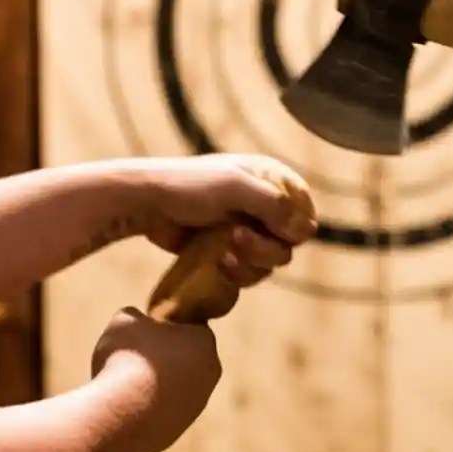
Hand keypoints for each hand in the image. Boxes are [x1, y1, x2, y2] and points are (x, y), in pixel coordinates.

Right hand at [90, 306, 221, 451]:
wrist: (118, 416)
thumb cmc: (126, 359)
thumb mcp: (124, 320)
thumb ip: (136, 316)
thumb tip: (137, 322)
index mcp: (204, 341)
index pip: (189, 328)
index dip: (165, 328)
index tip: (144, 333)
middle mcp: (209, 374)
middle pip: (184, 359)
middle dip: (161, 358)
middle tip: (132, 358)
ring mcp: (195, 406)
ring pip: (172, 388)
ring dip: (151, 385)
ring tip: (123, 384)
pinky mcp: (176, 431)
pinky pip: (158, 413)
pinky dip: (142, 409)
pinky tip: (123, 407)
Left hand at [122, 153, 317, 287]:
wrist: (145, 203)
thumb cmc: (188, 185)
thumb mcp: (234, 187)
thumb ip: (274, 205)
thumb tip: (307, 230)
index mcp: (269, 179)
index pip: (304, 208)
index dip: (296, 225)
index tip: (280, 232)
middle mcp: (263, 204)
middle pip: (290, 241)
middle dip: (266, 247)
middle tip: (238, 238)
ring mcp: (247, 229)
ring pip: (271, 261)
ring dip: (252, 261)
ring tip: (225, 255)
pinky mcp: (229, 251)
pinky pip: (249, 271)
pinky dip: (239, 272)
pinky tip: (220, 264)